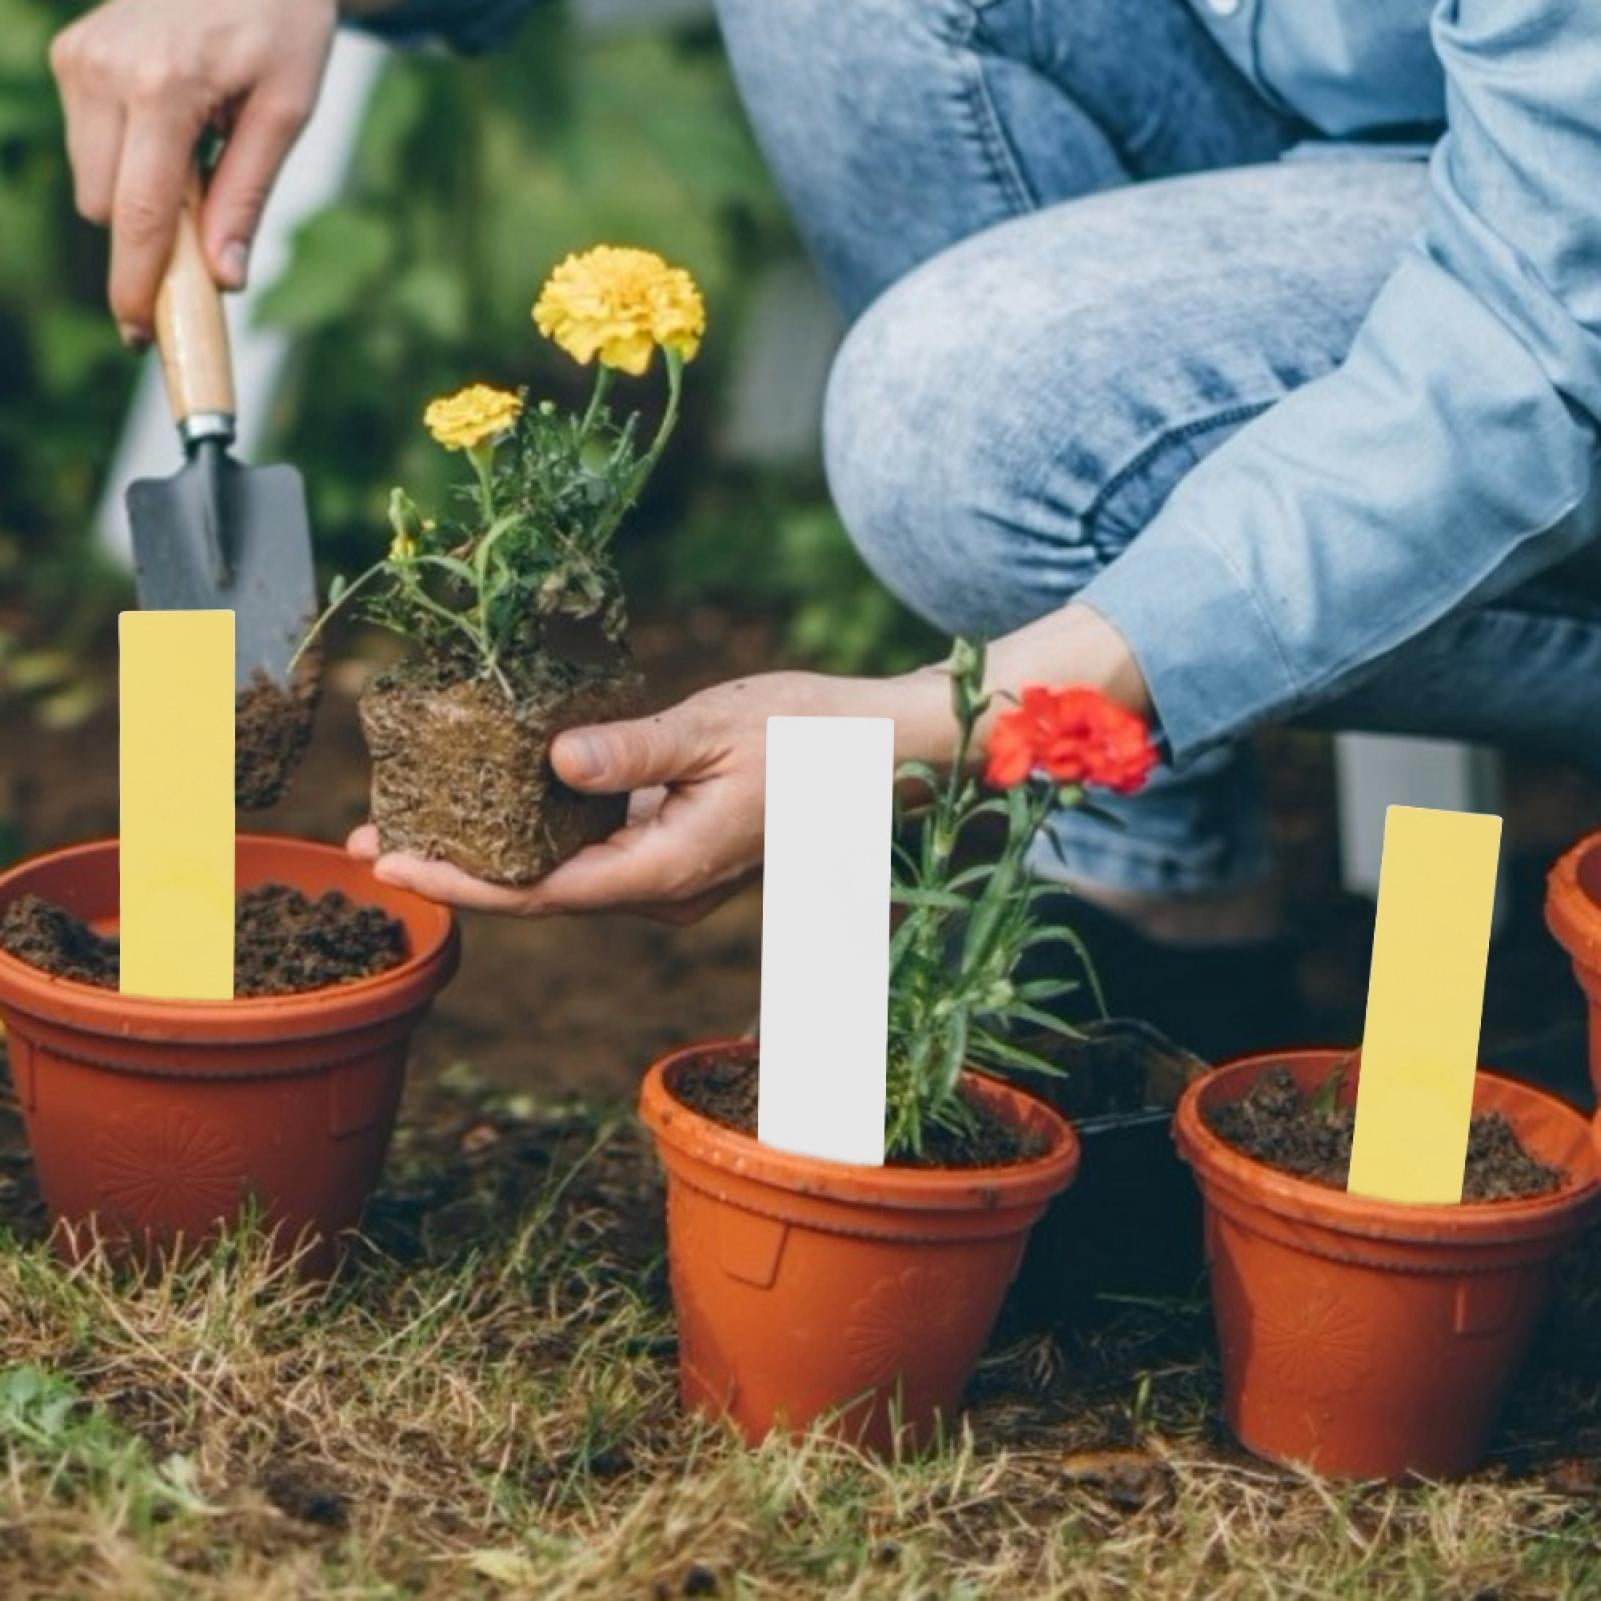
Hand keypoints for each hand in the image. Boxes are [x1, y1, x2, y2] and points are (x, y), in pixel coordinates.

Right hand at [50, 0, 337, 342]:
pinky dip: (130, 158)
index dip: (136, 285)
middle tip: (211, 230)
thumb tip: (224, 279)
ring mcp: (79, 59)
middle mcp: (104, 71)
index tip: (140, 335)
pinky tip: (175, 123)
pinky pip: (91, 145)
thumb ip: (248, 196)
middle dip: (151, 237)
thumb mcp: (287, 111)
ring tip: (201, 149)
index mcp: (162, 88)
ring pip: (93, 182)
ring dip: (141, 194)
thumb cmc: (280, 25)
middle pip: (107, 208)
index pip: (138, 215)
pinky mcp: (71, 55)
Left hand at [348, 669, 943, 922]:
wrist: (883, 753)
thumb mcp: (714, 730)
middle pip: (540, 891)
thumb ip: (632, 752)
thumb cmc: (811, 737)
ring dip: (494, 849)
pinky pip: (596, 852)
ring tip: (419, 815)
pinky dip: (542, 830)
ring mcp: (674, 876)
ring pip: (565, 874)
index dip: (460, 883)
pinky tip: (503, 793)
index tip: (389, 864)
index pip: (540, 893)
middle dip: (457, 869)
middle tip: (373, 838)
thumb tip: (551, 759)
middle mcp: (664, 889)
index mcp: (668, 869)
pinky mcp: (680, 851)